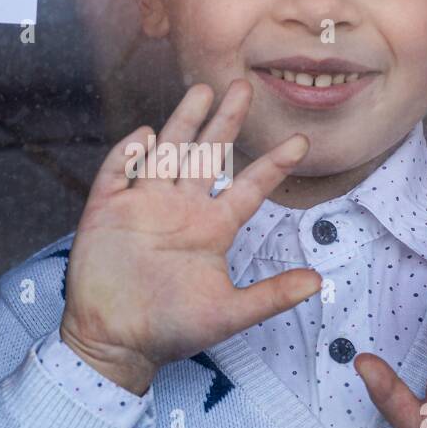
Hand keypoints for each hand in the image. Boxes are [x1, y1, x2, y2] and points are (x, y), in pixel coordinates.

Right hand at [60, 79, 322, 394]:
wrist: (113, 341)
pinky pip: (119, 170)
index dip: (273, 164)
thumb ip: (271, 296)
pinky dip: (131, 151)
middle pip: (207, 154)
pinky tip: (148, 135)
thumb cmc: (169, 330)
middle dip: (225, 121)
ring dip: (183, 121)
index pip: (248, 187)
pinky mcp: (107, 208)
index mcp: (211, 228)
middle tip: (242, 86)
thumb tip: (318, 282)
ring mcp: (144, 204)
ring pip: (167, 151)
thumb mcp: (227, 314)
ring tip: (201, 91)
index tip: (301, 143)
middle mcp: (181, 208)